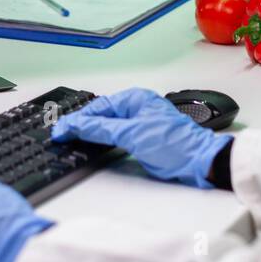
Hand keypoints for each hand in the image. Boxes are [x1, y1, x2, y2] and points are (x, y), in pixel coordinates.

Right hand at [52, 87, 230, 188]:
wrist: (200, 162)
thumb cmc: (175, 144)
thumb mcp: (133, 134)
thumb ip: (102, 128)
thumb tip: (76, 124)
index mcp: (134, 98)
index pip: (97, 108)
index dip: (76, 120)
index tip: (60, 131)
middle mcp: (136, 108)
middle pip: (100, 115)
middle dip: (80, 124)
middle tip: (60, 135)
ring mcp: (140, 124)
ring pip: (107, 126)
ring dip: (90, 132)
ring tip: (70, 139)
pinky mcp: (143, 139)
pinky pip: (116, 136)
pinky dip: (103, 140)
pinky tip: (94, 146)